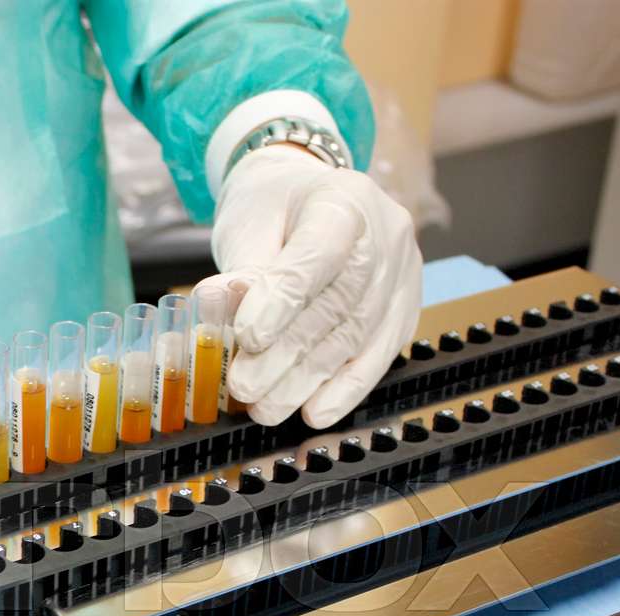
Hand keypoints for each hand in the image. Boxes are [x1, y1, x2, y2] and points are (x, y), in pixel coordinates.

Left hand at [202, 145, 421, 427]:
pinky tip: (315, 412)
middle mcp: (386, 235)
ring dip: (308, 381)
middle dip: (288, 354)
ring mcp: (403, 274)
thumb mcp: (249, 225)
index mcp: (345, 199)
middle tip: (245, 388)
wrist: (311, 199)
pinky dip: (344, 389)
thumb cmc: (276, 209)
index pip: (318, 253)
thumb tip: (214, 308)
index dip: (284, 300)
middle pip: (339, 304)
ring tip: (266, 408)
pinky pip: (378, 356)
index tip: (248, 337)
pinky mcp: (405, 309)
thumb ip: (240, 271)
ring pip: (357, 336)